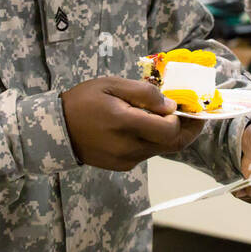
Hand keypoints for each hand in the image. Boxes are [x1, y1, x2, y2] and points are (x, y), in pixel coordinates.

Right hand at [61, 77, 203, 170]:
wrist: (56, 130)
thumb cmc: (84, 101)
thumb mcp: (112, 85)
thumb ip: (144, 94)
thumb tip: (171, 107)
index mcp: (126, 124)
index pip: (170, 130)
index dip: (184, 119)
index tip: (185, 105)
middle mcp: (130, 148)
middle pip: (173, 145)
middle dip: (188, 130)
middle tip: (194, 115)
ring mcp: (126, 160)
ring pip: (161, 150)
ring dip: (169, 134)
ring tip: (167, 115)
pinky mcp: (122, 166)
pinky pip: (146, 153)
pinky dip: (153, 140)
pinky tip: (147, 126)